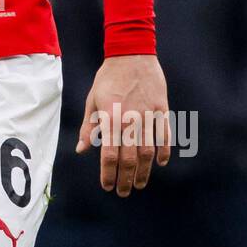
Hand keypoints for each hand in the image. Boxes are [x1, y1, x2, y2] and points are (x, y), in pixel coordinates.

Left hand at [76, 54, 170, 196]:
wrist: (132, 54)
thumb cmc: (108, 78)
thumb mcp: (93, 100)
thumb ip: (88, 127)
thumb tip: (81, 150)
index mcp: (111, 118)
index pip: (109, 154)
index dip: (108, 173)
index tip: (107, 186)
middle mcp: (130, 120)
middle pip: (130, 158)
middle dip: (126, 179)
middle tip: (124, 192)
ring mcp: (148, 116)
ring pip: (149, 152)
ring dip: (145, 171)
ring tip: (140, 183)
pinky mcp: (162, 110)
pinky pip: (165, 136)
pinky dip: (164, 152)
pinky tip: (160, 163)